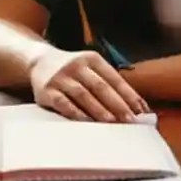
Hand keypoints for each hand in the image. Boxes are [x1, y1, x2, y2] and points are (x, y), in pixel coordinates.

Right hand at [29, 48, 147, 122]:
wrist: (39, 61)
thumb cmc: (73, 70)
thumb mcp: (90, 67)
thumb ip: (108, 82)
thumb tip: (135, 106)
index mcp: (91, 59)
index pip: (113, 78)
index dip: (128, 94)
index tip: (140, 110)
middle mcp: (76, 66)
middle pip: (100, 86)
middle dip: (117, 104)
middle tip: (129, 119)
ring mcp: (60, 78)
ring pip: (83, 94)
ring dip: (98, 109)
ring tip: (112, 122)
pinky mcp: (46, 91)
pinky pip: (63, 103)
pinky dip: (75, 113)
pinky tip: (86, 122)